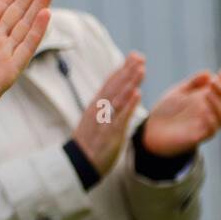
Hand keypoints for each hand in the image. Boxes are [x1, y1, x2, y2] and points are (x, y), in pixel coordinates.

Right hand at [72, 52, 144, 174]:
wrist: (79, 163)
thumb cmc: (90, 142)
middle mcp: (98, 109)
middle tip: (139, 56)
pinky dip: (128, 104)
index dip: (122, 69)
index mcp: (96, 105)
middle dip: (127, 70)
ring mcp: (103, 119)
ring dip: (130, 82)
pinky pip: (120, 116)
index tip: (134, 57)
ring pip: (118, 97)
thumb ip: (107, 108)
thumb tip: (119, 96)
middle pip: (114, 86)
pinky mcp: (109, 132)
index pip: (110, 83)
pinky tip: (137, 93)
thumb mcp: (97, 121)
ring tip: (141, 69)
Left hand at [141, 68, 220, 156]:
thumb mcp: (178, 93)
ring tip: (208, 93)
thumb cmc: (167, 110)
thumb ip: (192, 84)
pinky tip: (205, 111)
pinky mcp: (199, 137)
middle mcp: (211, 113)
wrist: (152, 130)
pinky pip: (211, 130)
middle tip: (214, 81)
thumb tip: (207, 73)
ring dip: (218, 104)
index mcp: (207, 100)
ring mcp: (206, 125)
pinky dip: (211, 121)